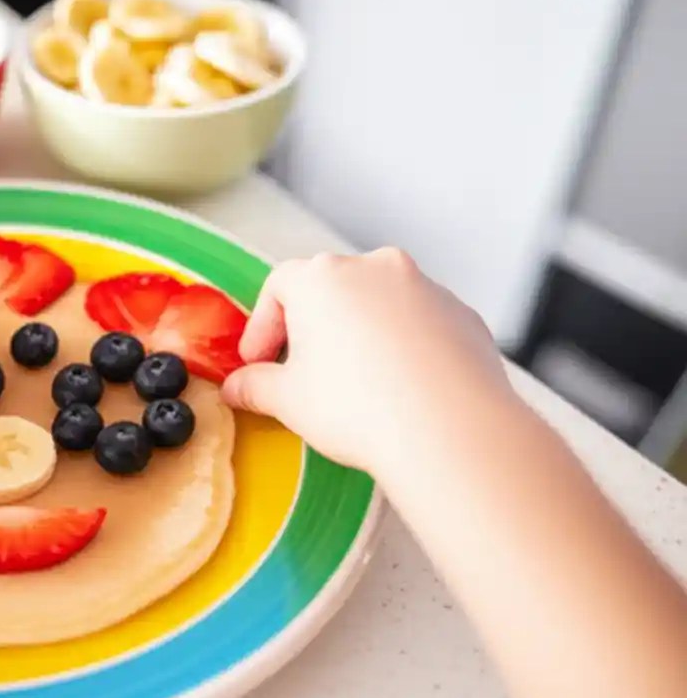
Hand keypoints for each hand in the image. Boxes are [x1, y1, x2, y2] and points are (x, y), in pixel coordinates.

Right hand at [221, 248, 517, 474]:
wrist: (450, 429)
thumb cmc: (358, 407)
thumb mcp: (287, 401)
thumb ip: (254, 386)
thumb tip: (236, 388)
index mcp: (322, 277)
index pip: (278, 288)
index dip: (262, 327)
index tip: (258, 364)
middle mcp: (375, 267)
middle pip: (330, 289)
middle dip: (312, 328)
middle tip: (304, 373)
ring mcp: (424, 287)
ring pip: (378, 304)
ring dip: (361, 334)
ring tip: (357, 384)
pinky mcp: (461, 314)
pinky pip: (420, 323)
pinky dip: (404, 346)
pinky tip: (400, 388)